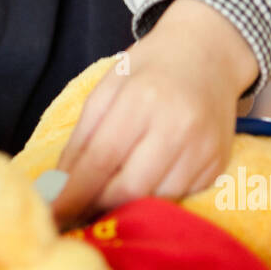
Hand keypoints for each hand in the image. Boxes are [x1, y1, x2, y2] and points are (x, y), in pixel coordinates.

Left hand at [51, 0, 258, 229]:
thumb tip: (60, 186)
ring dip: (126, 208)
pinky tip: (143, 186)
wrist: (208, 54)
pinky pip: (180, 198)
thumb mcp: (107, 89)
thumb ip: (82, 138)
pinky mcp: (218, 165)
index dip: (73, 193)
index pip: (101, 159)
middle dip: (97, 207)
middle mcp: (177, 127)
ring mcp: (203, 149)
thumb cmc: (150, 69)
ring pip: (156, 202)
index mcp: (142, 100)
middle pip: (130, 189)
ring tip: (107, 200)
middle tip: (77, 213)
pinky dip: (155, 201)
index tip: (52, 215)